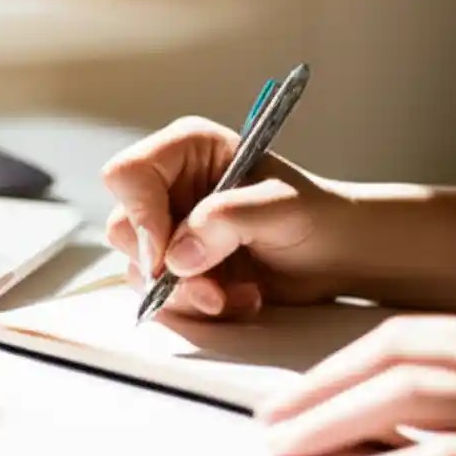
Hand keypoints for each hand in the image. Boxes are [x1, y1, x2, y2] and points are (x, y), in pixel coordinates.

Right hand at [101, 116, 352, 318]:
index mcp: (186, 149)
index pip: (128, 174)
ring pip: (138, 268)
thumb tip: (177, 255)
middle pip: (122, 226)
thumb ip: (227, 220)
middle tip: (208, 286)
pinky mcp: (175, 266)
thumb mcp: (280, 207)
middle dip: (163, 267)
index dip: (140, 214)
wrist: (334, 256)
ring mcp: (168, 228)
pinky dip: (197, 306)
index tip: (167, 254)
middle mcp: (168, 186)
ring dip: (186, 293)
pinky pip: (159, 295)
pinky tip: (237, 298)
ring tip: (235, 294)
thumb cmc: (315, 216)